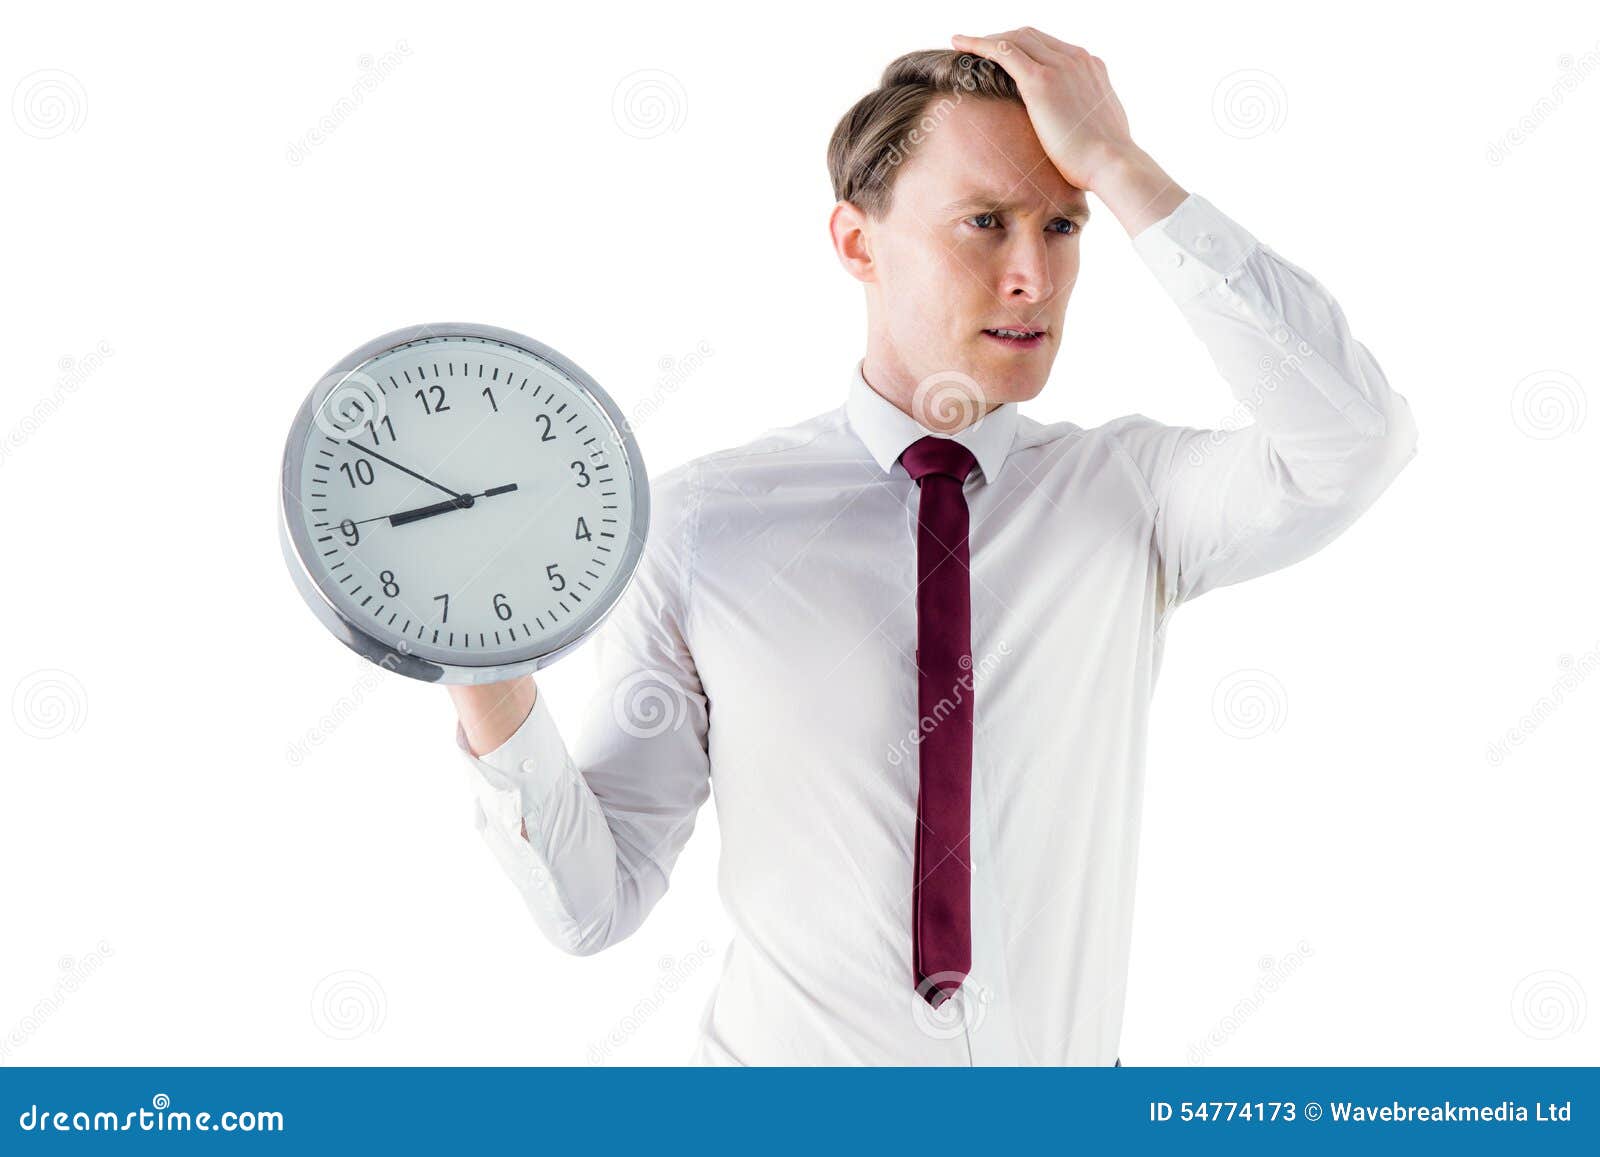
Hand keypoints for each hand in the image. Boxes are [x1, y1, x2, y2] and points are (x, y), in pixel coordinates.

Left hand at [952, 28, 1185, 235]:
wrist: (1113, 164)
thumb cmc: (1105, 160)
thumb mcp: (1098, 130)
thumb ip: (1084, 119)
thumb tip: (1075, 131)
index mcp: (1090, 67)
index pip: (1049, 46)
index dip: (1022, 48)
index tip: (1002, 59)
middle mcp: (1075, 58)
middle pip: (1030, 36)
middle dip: (1001, 39)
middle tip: (976, 50)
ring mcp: (1059, 66)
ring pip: (1014, 39)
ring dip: (986, 39)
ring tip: (961, 45)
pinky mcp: (1041, 80)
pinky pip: (1002, 51)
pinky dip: (978, 44)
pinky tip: (959, 44)